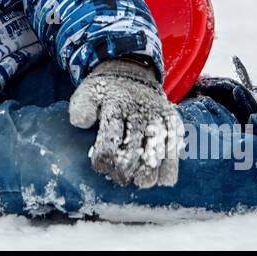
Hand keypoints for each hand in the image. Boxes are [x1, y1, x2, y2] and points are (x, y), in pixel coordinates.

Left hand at [69, 58, 181, 188]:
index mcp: (115, 104)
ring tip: (144, 183)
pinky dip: (172, 163)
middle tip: (121, 179)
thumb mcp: (87, 94)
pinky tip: (165, 180)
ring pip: (158, 146)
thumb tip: (81, 123)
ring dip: (151, 169)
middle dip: (127, 167)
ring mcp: (157, 115)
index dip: (105, 156)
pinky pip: (175, 143)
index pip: (110, 135)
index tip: (100, 167)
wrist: (131, 71)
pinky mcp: (172, 119)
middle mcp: (139, 110)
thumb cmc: (105, 93)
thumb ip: (82, 108)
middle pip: (135, 144)